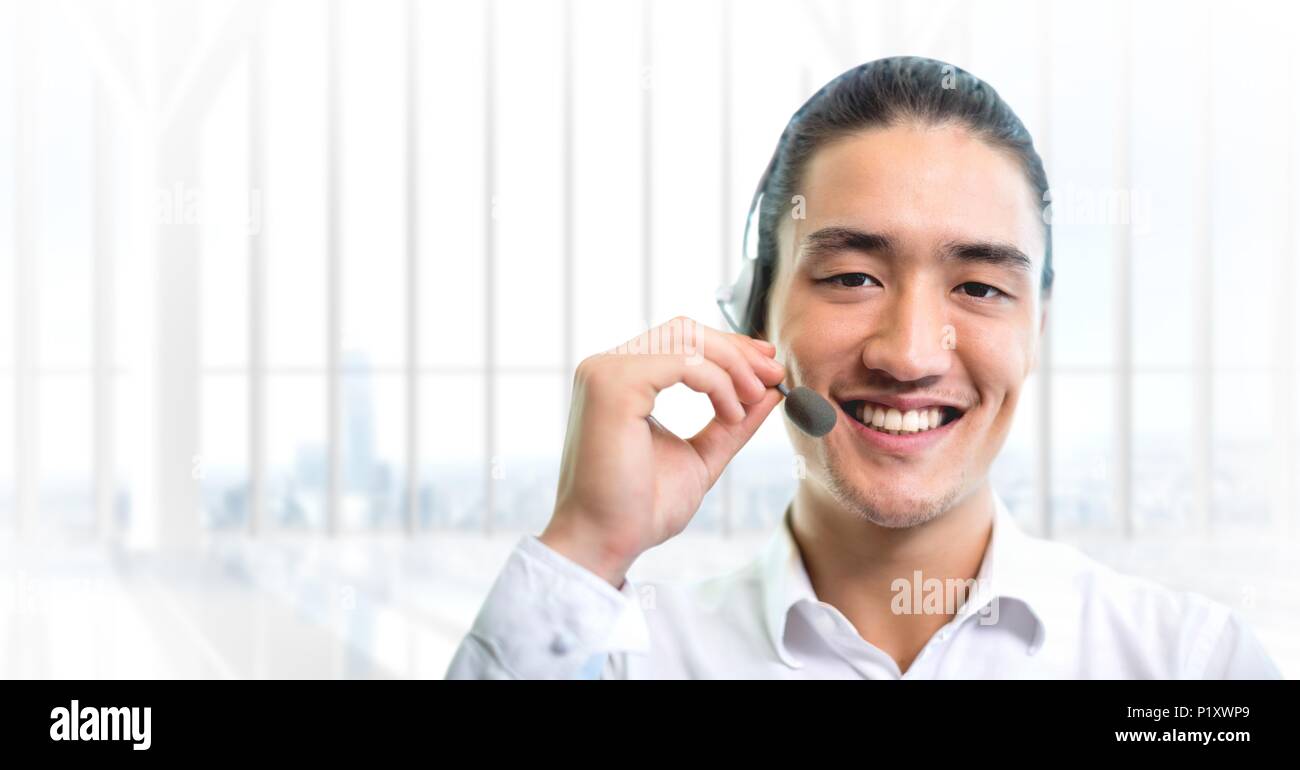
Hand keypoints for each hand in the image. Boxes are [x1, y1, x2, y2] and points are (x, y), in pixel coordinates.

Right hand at [540, 317, 786, 587]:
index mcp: (620, 381)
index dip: (729, 347)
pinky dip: (718, 383)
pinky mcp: (613, 384)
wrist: (607, 541)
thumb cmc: (641, 508)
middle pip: (685, 329)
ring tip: (753, 399)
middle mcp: (606, 368)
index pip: (680, 340)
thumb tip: (770, 388)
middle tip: (773, 376)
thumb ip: (732, 420)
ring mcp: (605, 372)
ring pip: (687, 339)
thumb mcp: (701, 455)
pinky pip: (684, 362)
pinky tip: (731, 414)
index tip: (768, 366)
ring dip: (733, 364)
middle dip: (737, 350)